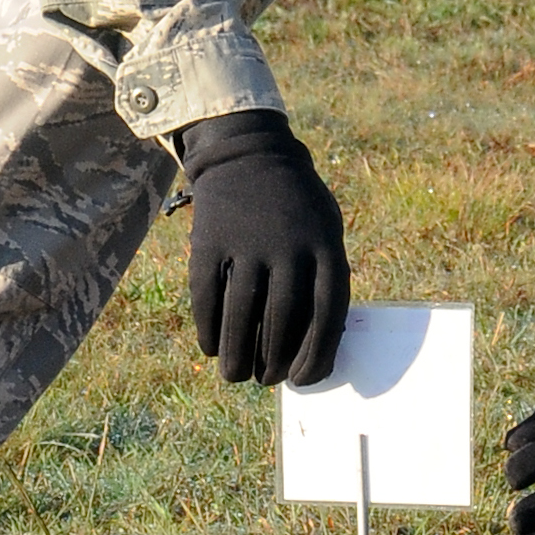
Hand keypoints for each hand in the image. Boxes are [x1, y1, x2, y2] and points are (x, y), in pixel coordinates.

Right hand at [179, 112, 350, 386]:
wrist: (249, 154)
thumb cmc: (296, 207)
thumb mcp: (326, 230)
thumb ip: (326, 279)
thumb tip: (320, 346)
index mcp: (325, 246)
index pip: (326, 314)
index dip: (316, 354)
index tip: (302, 380)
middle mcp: (288, 247)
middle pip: (282, 320)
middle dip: (273, 360)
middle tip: (266, 380)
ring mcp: (246, 243)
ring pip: (241, 315)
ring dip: (237, 355)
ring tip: (235, 376)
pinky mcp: (210, 241)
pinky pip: (207, 297)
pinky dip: (208, 328)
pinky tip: (210, 348)